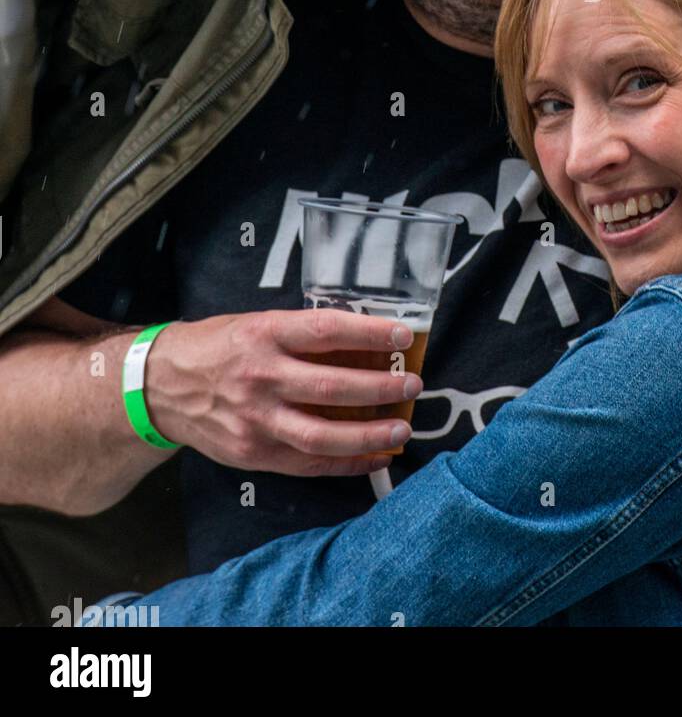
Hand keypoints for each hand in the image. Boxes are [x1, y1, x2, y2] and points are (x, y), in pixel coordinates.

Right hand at [144, 309, 422, 476]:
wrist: (162, 386)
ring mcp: (256, 420)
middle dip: (380, 388)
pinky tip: (376, 456)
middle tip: (413, 385)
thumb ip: (302, 334)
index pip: (326, 331)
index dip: (369, 334)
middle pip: (332, 386)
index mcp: (265, 334)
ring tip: (401, 427)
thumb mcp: (258, 324)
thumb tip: (365, 341)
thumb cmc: (219, 347)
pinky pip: (308, 463)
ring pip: (322, 434)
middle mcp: (261, 377)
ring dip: (370, 434)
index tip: (403, 336)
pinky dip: (347, 463)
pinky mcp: (253, 454)